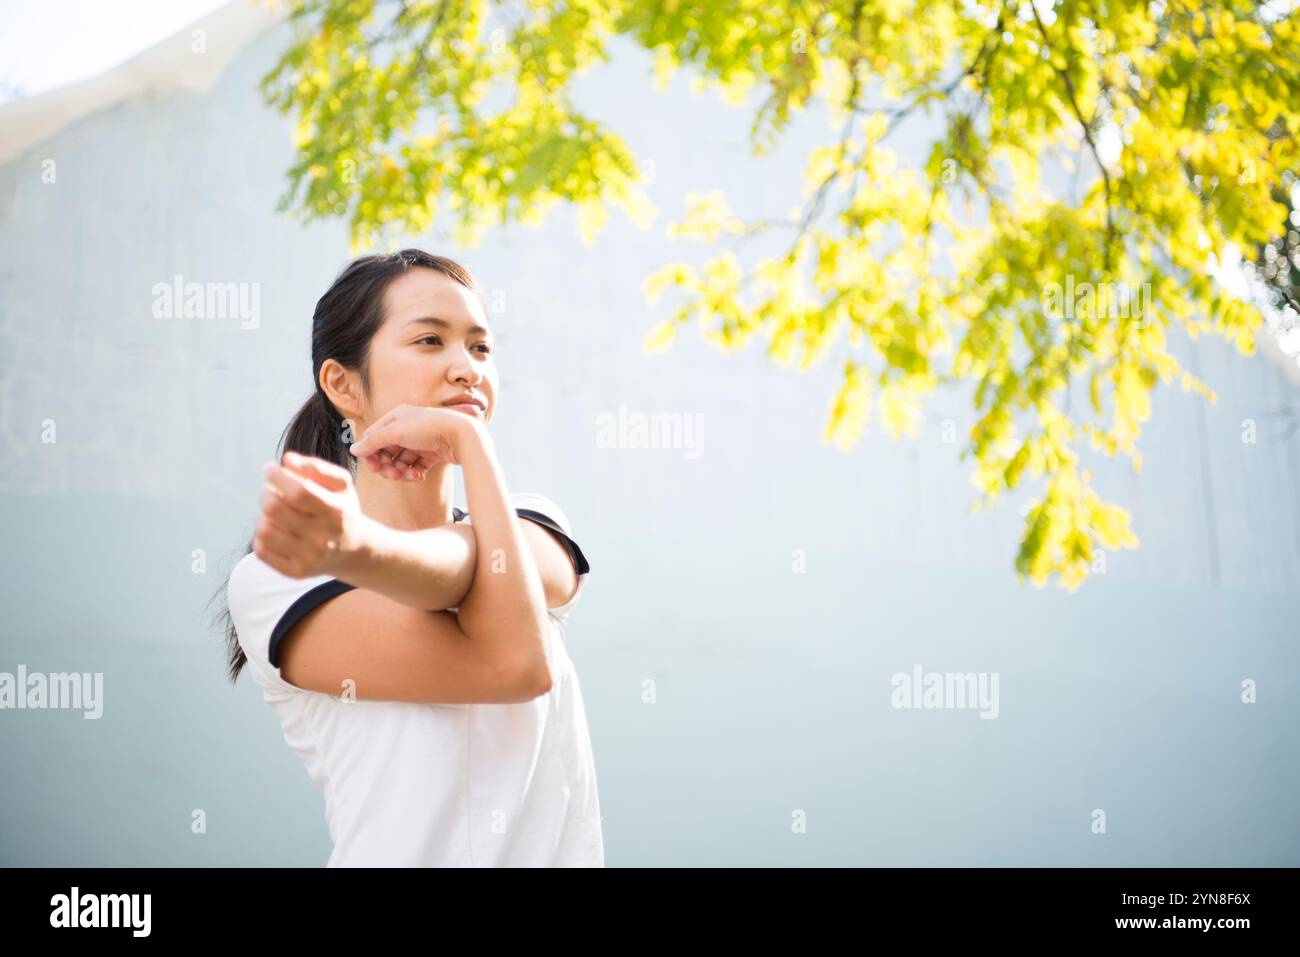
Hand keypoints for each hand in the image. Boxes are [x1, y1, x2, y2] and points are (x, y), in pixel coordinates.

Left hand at [255, 451, 367, 577]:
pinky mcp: (296, 572)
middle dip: (265, 493)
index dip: (277, 477)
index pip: (298, 492)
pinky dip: (262, 536)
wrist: (354, 550)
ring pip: (264, 530)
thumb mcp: (341, 484)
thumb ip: (316, 467)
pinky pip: (261, 551)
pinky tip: (275, 530)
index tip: (270, 468)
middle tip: (270, 490)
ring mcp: (309, 558)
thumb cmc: (342, 510)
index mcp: (336, 513)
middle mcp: (323, 538)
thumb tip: (287, 460)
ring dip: (263, 516)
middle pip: (274, 509)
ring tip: (274, 513)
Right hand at [349, 404, 475, 479]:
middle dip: (387, 465)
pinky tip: (418, 475)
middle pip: (386, 451)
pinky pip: (414, 466)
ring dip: (400, 471)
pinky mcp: (431, 453)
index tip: (373, 467)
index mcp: (397, 417)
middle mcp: (407, 427)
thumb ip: (373, 441)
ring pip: (400, 461)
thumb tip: (353, 449)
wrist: (463, 435)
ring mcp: (419, 441)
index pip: (374, 436)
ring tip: (408, 476)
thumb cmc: (429, 428)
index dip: (371, 452)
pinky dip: (414, 472)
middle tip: (392, 475)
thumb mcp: (397, 432)